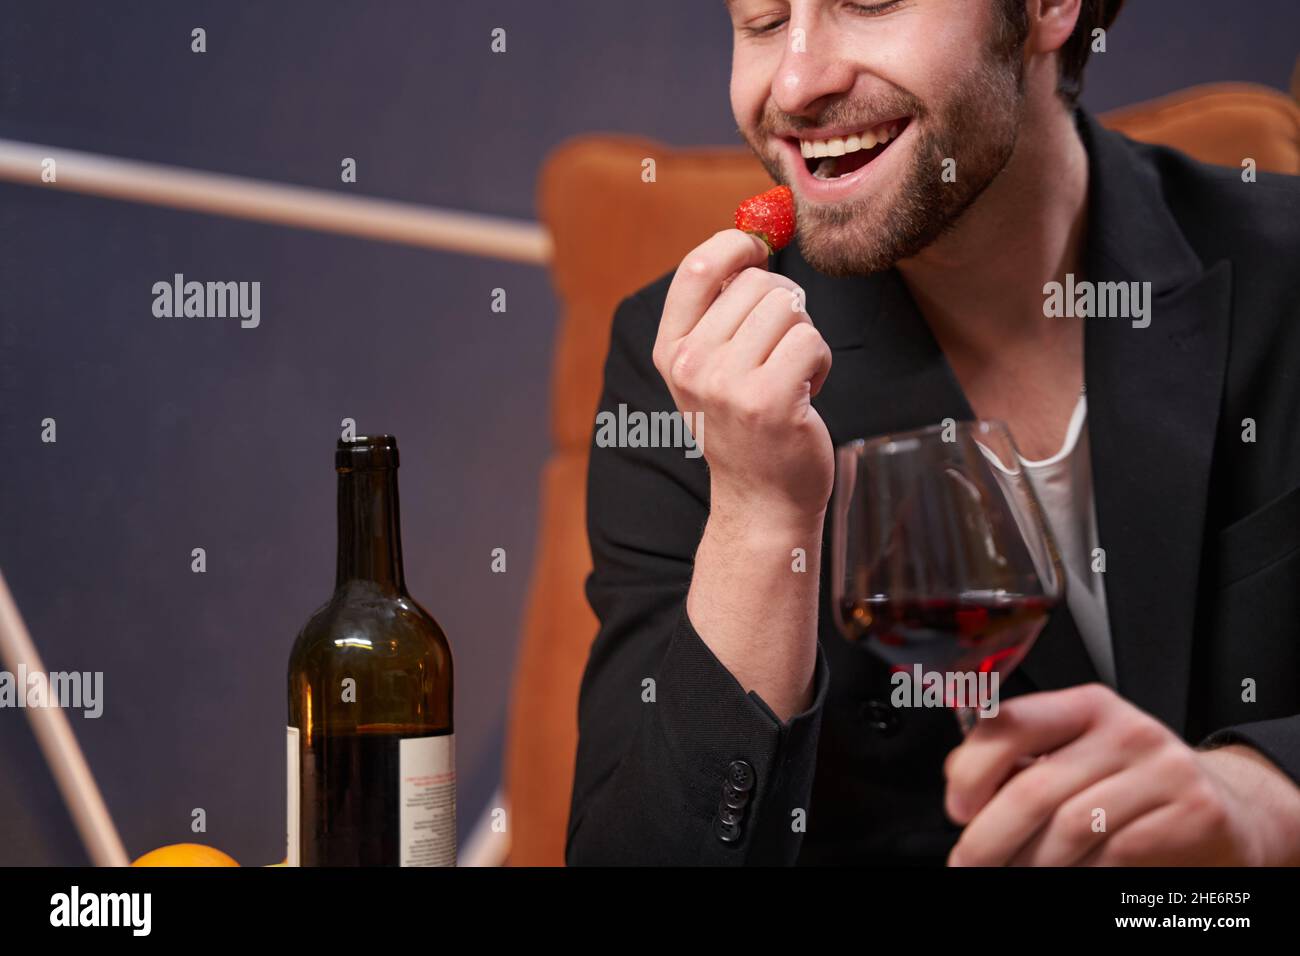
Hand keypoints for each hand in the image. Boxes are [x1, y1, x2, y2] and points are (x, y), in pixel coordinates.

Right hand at [653, 229, 833, 523]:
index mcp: (671, 350)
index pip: (699, 267)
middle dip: (784, 309)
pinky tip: (804, 396)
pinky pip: (812, 340)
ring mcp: (727, 384)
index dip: (738, 244)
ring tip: (789, 378)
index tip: (760, 249)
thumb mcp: (713, 368)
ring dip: (804, 339)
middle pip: (758, 282)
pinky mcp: (769, 400)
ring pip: (790, 309)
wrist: (762, 501)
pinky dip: (820, 364)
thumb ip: (721, 308)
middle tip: (777, 355)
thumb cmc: (747, 425)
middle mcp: (691, 365)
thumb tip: (755, 232)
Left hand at [944, 683, 1299, 865]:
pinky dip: (1081, 873)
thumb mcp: (1077, 756)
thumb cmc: (1133, 785)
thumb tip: (960, 784)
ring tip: (1014, 874)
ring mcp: (1163, 770)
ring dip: (1030, 864)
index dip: (972, 770)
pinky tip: (1071, 875)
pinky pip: (1115, 854)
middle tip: (967, 864)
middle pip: (1034, 790)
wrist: (1228, 810)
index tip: (956, 809)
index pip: (1011, 723)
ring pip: (1070, 829)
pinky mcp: (1193, 812)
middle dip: (988, 839)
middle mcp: (1125, 730)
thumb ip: (1020, 762)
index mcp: (1085, 706)